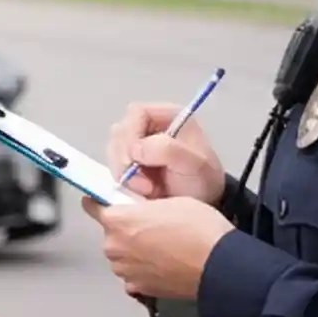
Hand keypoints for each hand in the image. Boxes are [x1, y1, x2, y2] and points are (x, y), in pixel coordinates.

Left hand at [82, 196, 233, 299]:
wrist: (220, 266)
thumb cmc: (200, 232)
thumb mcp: (171, 200)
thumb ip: (144, 205)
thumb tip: (140, 208)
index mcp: (118, 221)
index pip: (94, 207)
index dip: (97, 203)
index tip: (96, 202)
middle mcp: (115, 247)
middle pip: (111, 233)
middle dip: (126, 229)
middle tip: (152, 225)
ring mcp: (125, 270)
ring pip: (122, 255)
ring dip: (135, 250)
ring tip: (163, 246)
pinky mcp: (138, 288)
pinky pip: (134, 273)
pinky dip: (144, 269)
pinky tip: (163, 263)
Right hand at [106, 103, 225, 204]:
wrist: (204, 203)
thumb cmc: (203, 180)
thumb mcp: (194, 164)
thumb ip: (167, 150)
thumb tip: (135, 148)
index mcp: (168, 116)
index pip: (137, 113)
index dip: (131, 133)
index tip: (136, 158)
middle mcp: (150, 126)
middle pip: (120, 131)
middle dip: (125, 158)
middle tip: (143, 182)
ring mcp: (138, 144)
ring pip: (114, 150)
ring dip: (124, 172)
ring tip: (147, 188)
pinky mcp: (131, 162)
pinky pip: (115, 166)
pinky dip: (124, 180)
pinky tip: (142, 190)